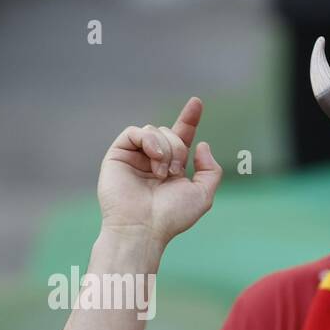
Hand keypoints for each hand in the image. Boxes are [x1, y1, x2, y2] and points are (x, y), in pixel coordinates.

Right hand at [97, 97, 221, 247]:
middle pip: (171, 133)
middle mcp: (153, 160)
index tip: (197, 102)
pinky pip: (136, 131)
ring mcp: (135, 156)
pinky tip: (154, 159)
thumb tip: (202, 144)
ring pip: (155, 130)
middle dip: (179, 149)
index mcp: (172, 167)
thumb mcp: (203, 194)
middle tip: (175, 173)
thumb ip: (210, 170)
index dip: (189, 119)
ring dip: (166, 149)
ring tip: (162, 174)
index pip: (181, 136)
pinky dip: (149, 141)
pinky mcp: (118, 154)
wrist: (143, 227)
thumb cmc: (172, 216)